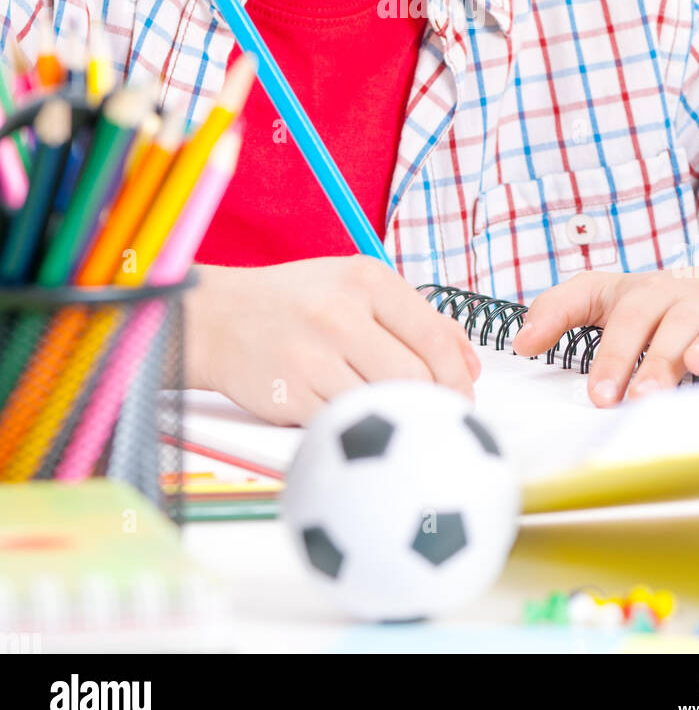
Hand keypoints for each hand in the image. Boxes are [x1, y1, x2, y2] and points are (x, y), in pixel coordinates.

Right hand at [185, 254, 479, 424]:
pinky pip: (343, 423)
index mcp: (366, 279)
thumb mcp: (355, 287)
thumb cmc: (296, 302)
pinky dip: (357, 430)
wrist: (217, 317)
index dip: (457, 377)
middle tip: (437, 419)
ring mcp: (314, 353)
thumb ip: (415, 317)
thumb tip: (471, 362)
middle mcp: (341, 311)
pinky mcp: (292, 393)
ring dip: (397, 421)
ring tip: (400, 424)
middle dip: (435, 404)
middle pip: (414, 376)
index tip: (463, 397)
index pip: (433, 337)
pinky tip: (357, 427)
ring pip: (382, 403)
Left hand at [511, 268, 698, 405]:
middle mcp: (690, 301)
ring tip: (696, 369)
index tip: (598, 393)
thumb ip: (561, 310)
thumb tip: (520, 341)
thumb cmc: (664, 302)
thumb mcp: (610, 295)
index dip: (611, 352)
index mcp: (648, 294)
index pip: (625, 316)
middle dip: (654, 360)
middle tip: (636, 399)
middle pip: (671, 324)